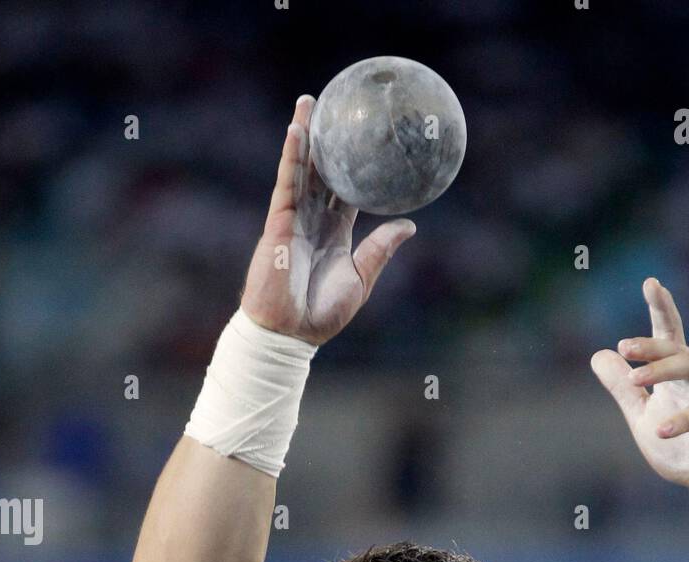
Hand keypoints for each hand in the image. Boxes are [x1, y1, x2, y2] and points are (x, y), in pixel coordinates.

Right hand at [239, 95, 416, 345]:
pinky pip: (285, 184)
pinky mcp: (278, 222)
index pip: (345, 190)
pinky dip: (290, 158)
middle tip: (333, 104)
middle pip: (320, 171)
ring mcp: (294, 219)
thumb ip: (380, 249)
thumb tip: (409, 225)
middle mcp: (313, 220)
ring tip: (309, 102)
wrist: (292, 333)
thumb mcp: (360, 279)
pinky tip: (297, 132)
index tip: (363, 140)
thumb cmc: (322, 313)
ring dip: (304, 135)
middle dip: (324, 139)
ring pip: (300, 169)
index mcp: (334, 232)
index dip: (353, 165)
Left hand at [591, 278, 688, 497]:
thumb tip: (598, 355)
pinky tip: (660, 429)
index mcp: (682, 372)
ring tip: (635, 381)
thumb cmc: (683, 448)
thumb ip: (624, 389)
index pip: (670, 334)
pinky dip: (684, 418)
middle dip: (652, 345)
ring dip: (664, 372)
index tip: (650, 283)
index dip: (662, 308)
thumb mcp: (642, 418)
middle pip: (679, 348)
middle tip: (624, 347)